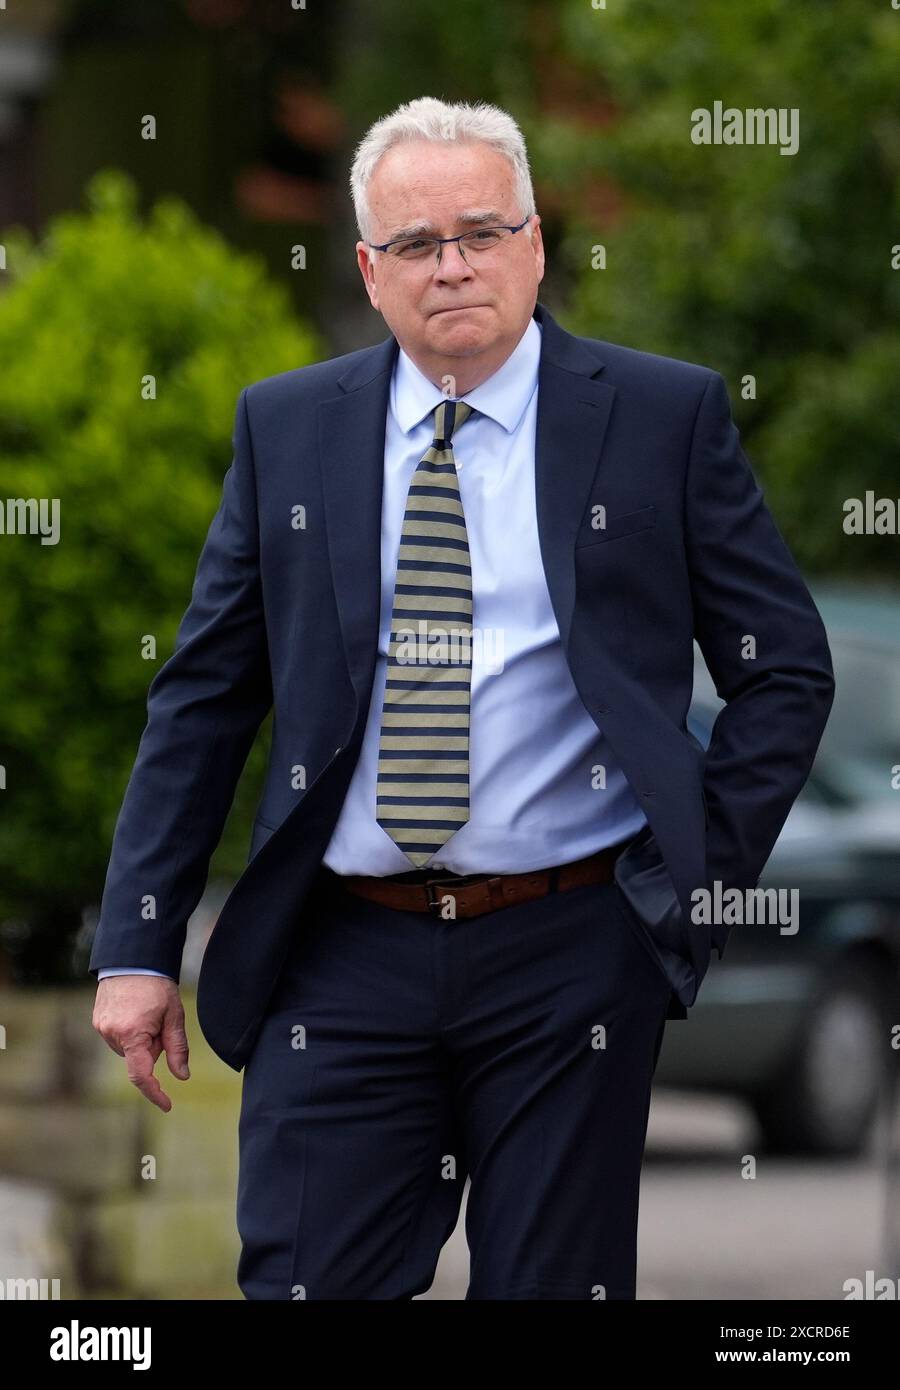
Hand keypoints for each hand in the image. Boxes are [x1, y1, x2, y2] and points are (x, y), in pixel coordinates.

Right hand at [92, 975, 189, 1111]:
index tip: (167, 1105)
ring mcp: (101, 1027)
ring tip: (147, 1013)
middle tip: (162, 1023)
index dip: (155, 1093)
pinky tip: (136, 1011)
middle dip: (153, 1048)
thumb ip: (177, 1048)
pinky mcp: (97, 1021)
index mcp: (132, 1034)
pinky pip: (118, 1037)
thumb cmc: (157, 985)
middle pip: (138, 1058)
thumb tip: (182, 1076)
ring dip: (141, 1040)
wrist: (134, 959)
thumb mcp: (174, 1016)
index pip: (141, 1075)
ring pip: (128, 1049)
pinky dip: (130, 1032)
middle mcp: (112, 1034)